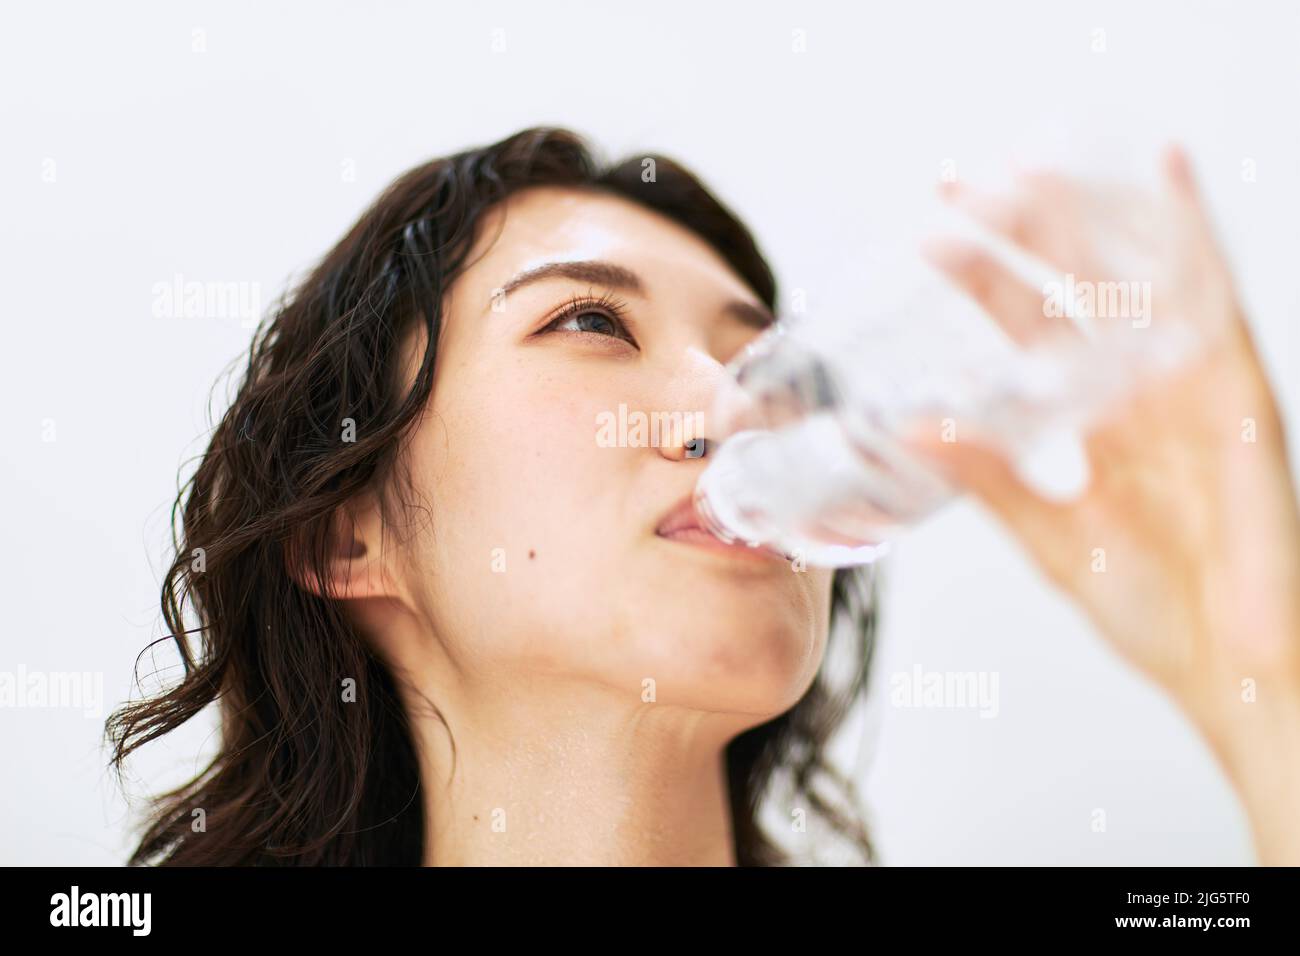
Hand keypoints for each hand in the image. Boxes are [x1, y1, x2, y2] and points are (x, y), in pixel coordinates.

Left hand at [911, 147, 1299, 863]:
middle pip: (1073, 288)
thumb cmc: (1152, 608)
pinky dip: (1194, 231)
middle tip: (964, 184)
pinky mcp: (1236, 392)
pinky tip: (1165, 167)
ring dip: (1086, 215)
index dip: (982, 280)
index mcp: (1091, 420)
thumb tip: (915, 425)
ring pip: (1135, 275)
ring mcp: (1187, 384)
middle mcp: (1135, 389)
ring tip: (1035, 161)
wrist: (1233, 667)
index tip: (931, 237)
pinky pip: (1216, 296)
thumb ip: (990, 479)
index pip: (1027, 331)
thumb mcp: (1050, 538)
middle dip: (1020, 232)